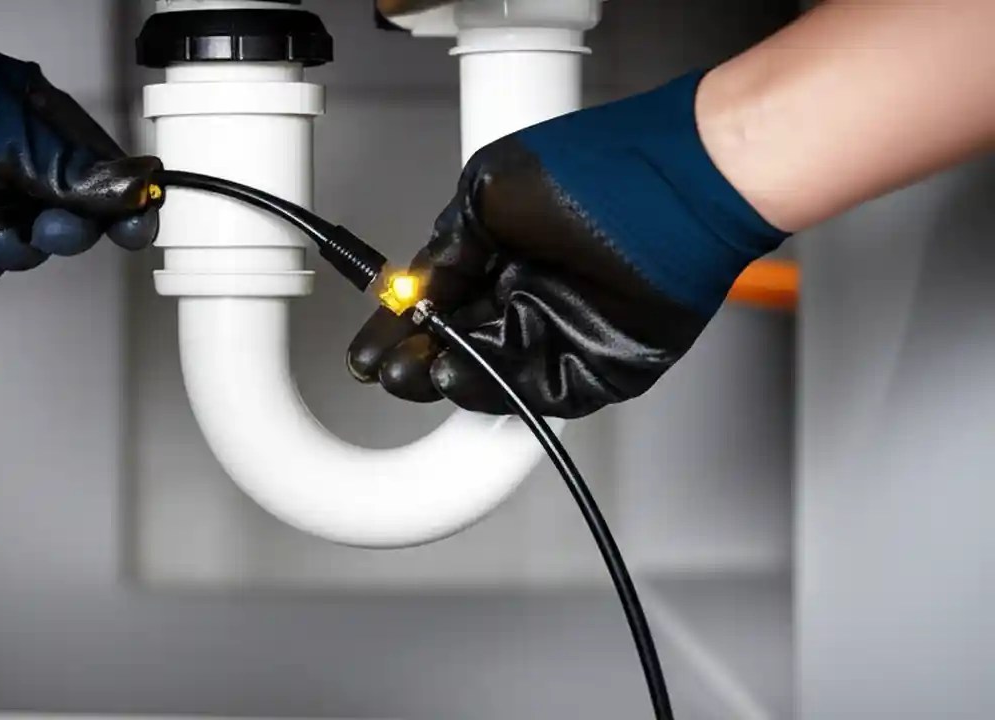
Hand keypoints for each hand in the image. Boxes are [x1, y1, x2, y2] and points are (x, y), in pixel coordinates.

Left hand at [0, 4, 159, 294]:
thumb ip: (68, 168)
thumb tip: (132, 185)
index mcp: (36, 122)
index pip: (101, 172)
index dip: (122, 205)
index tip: (135, 228)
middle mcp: (10, 162)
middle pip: (67, 221)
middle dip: (55, 232)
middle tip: (38, 226)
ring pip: (21, 252)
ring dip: (3, 248)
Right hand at [348, 72, 788, 417]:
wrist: (672, 192)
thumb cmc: (594, 173)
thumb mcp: (487, 192)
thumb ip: (446, 246)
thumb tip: (416, 287)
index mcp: (502, 250)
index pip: (439, 300)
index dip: (400, 325)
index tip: (371, 347)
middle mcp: (530, 291)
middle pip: (460, 344)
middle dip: (417, 359)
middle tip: (386, 368)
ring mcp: (563, 329)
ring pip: (491, 370)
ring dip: (447, 376)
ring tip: (411, 373)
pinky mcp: (598, 365)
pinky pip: (537, 390)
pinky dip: (495, 389)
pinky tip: (459, 375)